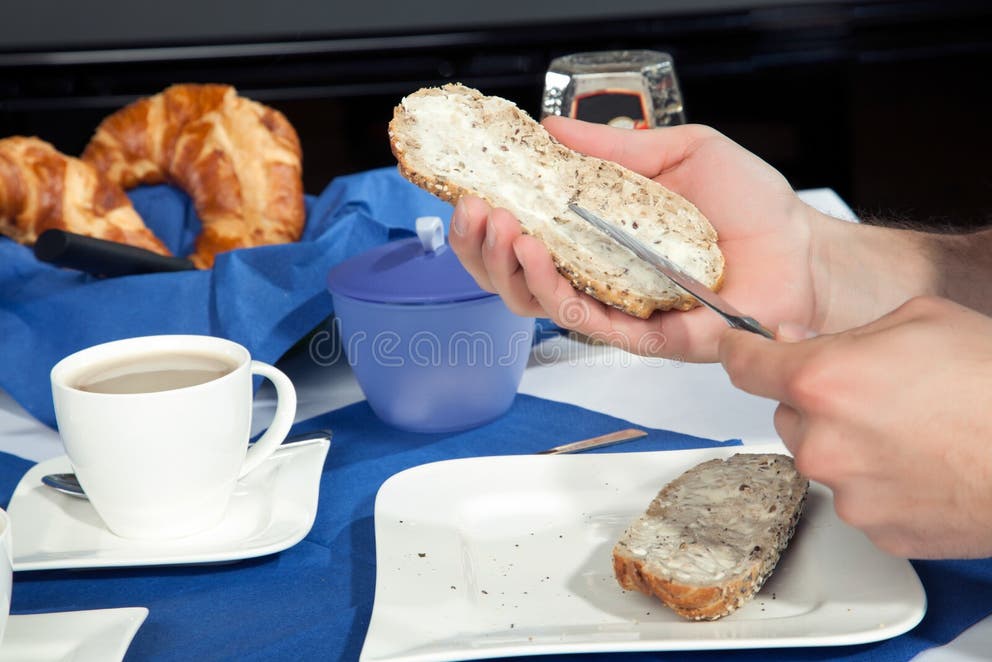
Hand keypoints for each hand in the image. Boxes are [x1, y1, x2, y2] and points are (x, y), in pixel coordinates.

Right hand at [448, 117, 821, 361]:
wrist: (802, 251)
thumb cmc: (751, 208)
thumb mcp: (676, 154)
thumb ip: (614, 148)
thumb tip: (554, 127)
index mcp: (600, 236)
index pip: (526, 236)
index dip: (489, 219)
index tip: (469, 188)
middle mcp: (600, 274)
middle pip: (517, 276)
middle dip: (482, 247)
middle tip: (476, 210)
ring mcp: (618, 306)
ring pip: (538, 302)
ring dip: (507, 267)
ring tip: (502, 228)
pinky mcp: (642, 334)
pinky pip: (585, 321)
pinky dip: (552, 290)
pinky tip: (537, 254)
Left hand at [720, 296, 991, 558]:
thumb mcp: (919, 319)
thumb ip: (844, 331)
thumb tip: (797, 340)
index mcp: (820, 380)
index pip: (741, 365)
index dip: (739, 351)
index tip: (739, 351)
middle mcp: (821, 441)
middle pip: (788, 413)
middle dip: (817, 400)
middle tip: (874, 391)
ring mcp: (846, 491)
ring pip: (822, 456)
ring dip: (848, 442)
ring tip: (913, 429)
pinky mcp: (874, 528)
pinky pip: (856, 495)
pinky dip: (877, 480)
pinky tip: (921, 463)